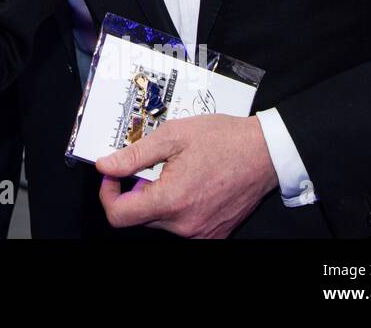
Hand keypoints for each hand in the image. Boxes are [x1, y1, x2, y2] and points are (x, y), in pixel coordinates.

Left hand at [96, 114, 278, 237]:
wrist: (265, 152)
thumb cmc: (224, 140)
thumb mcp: (172, 136)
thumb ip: (134, 155)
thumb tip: (106, 166)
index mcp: (171, 201)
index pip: (118, 215)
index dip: (108, 193)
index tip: (113, 174)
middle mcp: (185, 225)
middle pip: (138, 217)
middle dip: (134, 191)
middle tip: (147, 166)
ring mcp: (201, 233)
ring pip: (159, 221)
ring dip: (156, 198)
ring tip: (173, 171)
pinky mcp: (213, 234)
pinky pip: (181, 225)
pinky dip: (176, 207)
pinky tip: (188, 184)